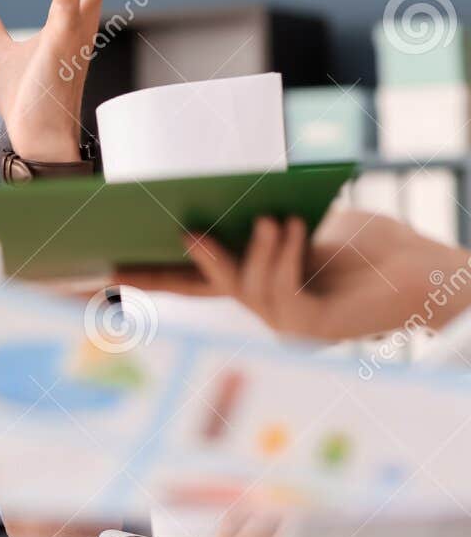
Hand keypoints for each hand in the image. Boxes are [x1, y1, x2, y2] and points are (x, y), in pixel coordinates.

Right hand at [116, 211, 470, 342]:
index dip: (152, 276)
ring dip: (255, 250)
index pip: (194, 281)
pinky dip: (280, 258)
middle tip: (173, 231)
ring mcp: (288, 322)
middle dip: (177, 268)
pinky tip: (287, 228)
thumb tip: (216, 208)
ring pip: (246, 289)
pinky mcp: (314, 327)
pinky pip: (279, 294)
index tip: (108, 267)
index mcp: (259, 282)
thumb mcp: (304, 222)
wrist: (427, 269)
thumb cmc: (373, 246)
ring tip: (269, 217)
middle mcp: (267, 308)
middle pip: (206, 287)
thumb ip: (263, 224)